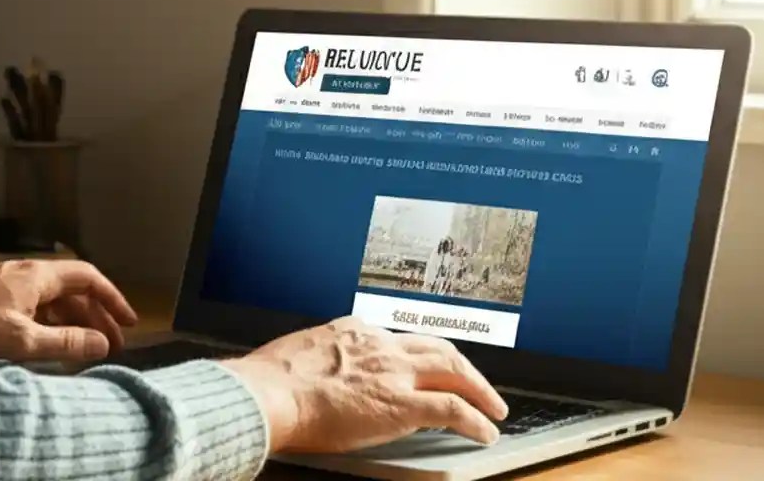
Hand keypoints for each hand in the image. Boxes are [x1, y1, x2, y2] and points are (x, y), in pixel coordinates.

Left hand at [0, 260, 137, 362]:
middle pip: (73, 290)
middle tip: (112, 343)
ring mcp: (8, 284)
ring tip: (85, 347)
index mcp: (38, 276)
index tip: (129, 322)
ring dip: (73, 321)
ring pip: (52, 300)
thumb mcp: (21, 340)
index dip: (113, 299)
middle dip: (96, 315)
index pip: (89, 278)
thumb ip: (64, 343)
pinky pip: (33, 307)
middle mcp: (26, 273)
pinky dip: (50, 324)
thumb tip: (102, 344)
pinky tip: (49, 344)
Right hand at [221, 316, 506, 453]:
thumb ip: (317, 360)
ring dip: (480, 389)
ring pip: (455, 370)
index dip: (419, 354)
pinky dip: (476, 420)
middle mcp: (380, 346)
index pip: (398, 339)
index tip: (426, 365)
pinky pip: (454, 410)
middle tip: (478, 384)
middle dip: (464, 366)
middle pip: (438, 348)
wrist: (269, 394)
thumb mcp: (297, 355)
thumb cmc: (270, 382)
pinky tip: (486, 432)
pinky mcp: (403, 405)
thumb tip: (312, 374)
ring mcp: (394, 373)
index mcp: (353, 332)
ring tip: (494, 408)